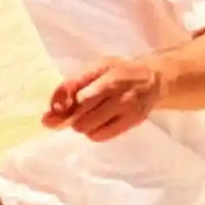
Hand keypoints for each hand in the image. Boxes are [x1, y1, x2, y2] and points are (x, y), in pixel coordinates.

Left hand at [42, 56, 165, 141]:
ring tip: (87, 117)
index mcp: (103, 73)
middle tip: (70, 114)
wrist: (153, 80)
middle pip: (80, 112)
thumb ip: (73, 85)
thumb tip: (53, 108)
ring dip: (81, 125)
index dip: (60, 103)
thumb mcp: (95, 69)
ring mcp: (125, 107)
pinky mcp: (132, 121)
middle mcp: (115, 90)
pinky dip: (93, 133)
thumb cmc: (117, 72)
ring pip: (89, 126)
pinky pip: (102, 135)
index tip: (51, 112)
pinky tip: (97, 125)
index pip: (75, 90)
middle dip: (69, 117)